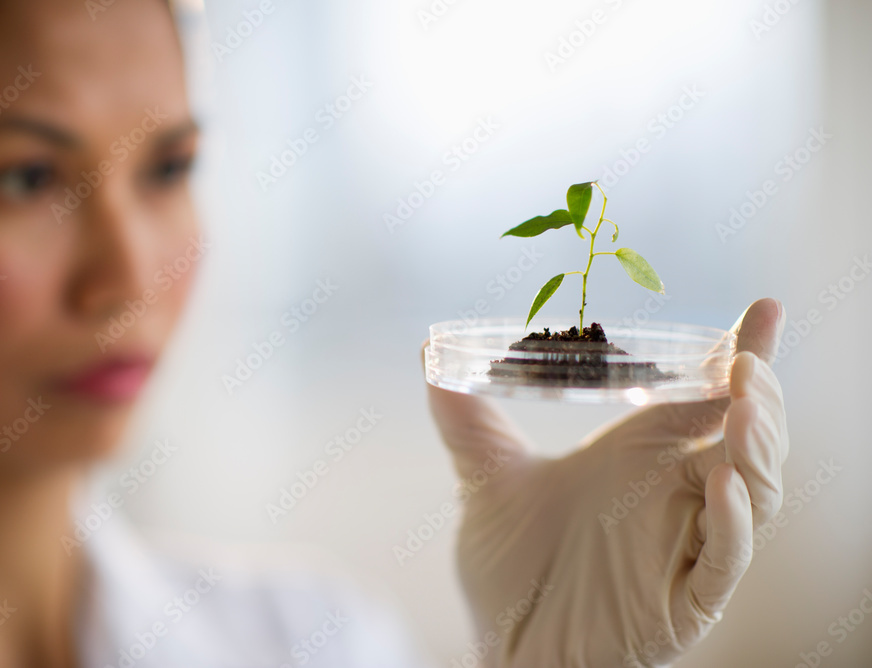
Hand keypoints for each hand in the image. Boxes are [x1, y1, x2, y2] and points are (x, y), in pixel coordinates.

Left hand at [425, 299, 787, 667]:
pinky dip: (731, 521)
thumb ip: (466, 419)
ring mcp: (684, 548)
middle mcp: (673, 497)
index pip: (703, 399)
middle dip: (757, 394)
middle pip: (744, 438)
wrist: (503, 649)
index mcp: (639, 460)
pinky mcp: (684, 602)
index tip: (763, 309)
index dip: (739, 356)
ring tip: (744, 402)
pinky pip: (723, 560)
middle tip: (745, 359)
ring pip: (751, 491)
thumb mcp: (484, 480)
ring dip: (755, 445)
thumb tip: (430, 351)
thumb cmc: (511, 571)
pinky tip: (718, 480)